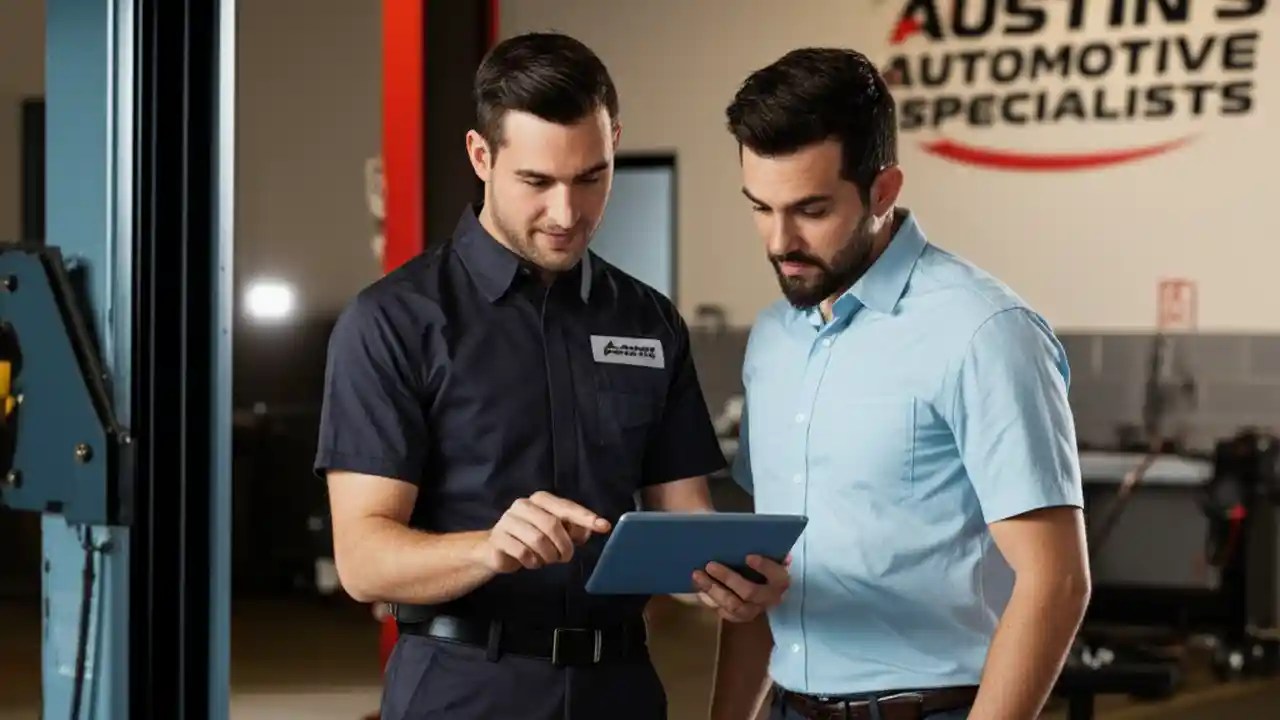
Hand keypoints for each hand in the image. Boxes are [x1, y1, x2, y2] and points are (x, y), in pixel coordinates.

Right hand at [476, 491, 611, 573]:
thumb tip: (588, 530)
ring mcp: (508, 520)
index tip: (604, 526)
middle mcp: (523, 505)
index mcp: (540, 500)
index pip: (566, 507)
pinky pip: (523, 552)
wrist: (495, 548)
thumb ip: (573, 530)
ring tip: (548, 560)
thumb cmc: (530, 538)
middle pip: (552, 525)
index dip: (585, 517)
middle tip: (566, 557)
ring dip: (548, 556)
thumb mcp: (555, 534)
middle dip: (564, 545)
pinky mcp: (498, 538)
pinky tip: (532, 562)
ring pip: (538, 540)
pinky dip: (533, 562)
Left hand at [692, 554, 790, 622]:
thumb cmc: (757, 560)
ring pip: (734, 606)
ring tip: (697, 575)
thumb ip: (757, 545)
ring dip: (713, 590)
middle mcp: (769, 597)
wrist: (756, 579)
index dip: (763, 567)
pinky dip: (710, 600)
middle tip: (710, 565)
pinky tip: (699, 588)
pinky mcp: (739, 617)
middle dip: (728, 578)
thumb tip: (743, 531)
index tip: (748, 556)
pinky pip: (723, 612)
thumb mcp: (761, 551)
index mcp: (780, 578)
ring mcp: (754, 610)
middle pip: (750, 592)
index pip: (776, 574)